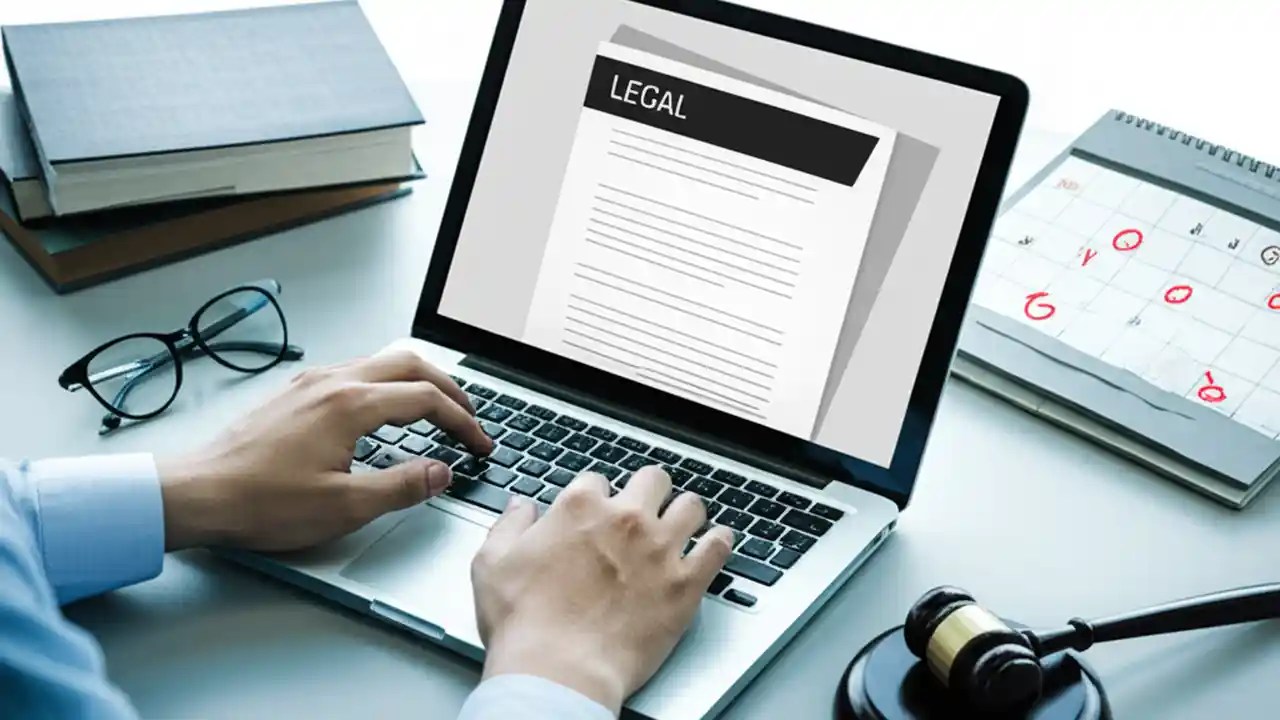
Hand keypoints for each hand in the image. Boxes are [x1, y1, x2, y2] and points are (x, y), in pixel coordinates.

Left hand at [155, 350, 492, 551]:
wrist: (196, 495)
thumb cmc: (259, 501)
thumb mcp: (344, 506)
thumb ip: (402, 486)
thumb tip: (440, 472)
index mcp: (350, 405)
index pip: (427, 399)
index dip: (463, 422)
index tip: (479, 444)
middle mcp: (332, 382)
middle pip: (409, 363)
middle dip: (448, 388)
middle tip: (469, 416)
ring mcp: (310, 383)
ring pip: (380, 363)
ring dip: (417, 382)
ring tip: (435, 409)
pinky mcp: (294, 394)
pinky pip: (354, 372)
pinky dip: (385, 385)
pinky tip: (383, 412)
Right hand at [471, 466, 733, 713]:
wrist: (558, 671)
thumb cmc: (523, 623)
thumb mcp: (493, 564)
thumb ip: (509, 526)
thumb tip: (520, 506)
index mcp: (580, 507)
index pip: (597, 480)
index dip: (596, 497)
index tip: (596, 514)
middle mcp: (626, 519)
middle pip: (653, 480)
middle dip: (647, 492)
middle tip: (643, 510)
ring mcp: (660, 549)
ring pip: (691, 506)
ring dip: (684, 513)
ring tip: (681, 525)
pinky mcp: (686, 584)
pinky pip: (719, 547)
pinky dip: (719, 542)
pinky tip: (714, 544)